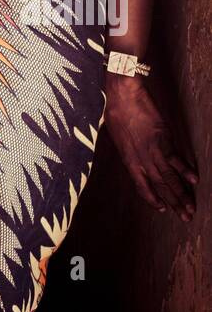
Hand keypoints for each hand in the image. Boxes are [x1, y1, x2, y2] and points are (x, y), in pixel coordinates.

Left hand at [104, 75, 197, 220]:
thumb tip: (135, 156)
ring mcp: (152, 151)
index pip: (141, 186)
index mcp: (128, 160)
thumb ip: (129, 150)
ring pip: (169, 178)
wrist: (122, 94)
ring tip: (191, 208)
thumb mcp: (118, 136)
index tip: (162, 208)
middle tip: (185, 217)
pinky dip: (185, 171)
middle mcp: (140, 160)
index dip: (152, 198)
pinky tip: (194, 181)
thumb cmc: (116, 110)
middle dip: (173, 203)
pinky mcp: (162, 139)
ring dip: (182, 194)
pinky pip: (176, 160)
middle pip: (159, 187)